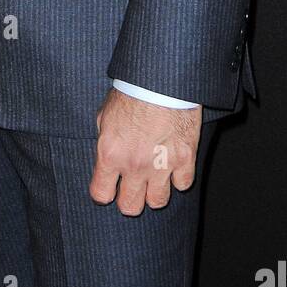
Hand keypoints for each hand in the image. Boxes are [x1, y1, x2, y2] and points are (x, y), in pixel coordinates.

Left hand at [90, 87, 201, 213]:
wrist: (161, 79)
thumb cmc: (131, 91)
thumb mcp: (106, 114)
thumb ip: (105, 140)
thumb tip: (107, 156)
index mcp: (111, 153)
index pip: (101, 194)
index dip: (104, 192)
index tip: (109, 188)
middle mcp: (134, 165)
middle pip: (130, 207)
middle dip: (129, 199)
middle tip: (132, 187)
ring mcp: (161, 165)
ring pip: (157, 202)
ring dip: (155, 192)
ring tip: (154, 179)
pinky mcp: (185, 159)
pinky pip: (182, 185)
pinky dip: (179, 178)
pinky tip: (173, 166)